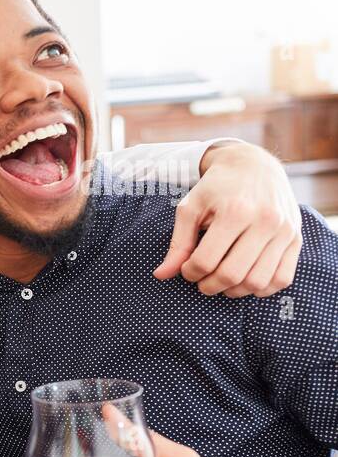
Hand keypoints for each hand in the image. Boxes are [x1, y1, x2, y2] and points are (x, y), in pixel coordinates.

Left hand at [153, 142, 301, 296]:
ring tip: (221, 282)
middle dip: (210, 286)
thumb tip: (161, 275)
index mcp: (235, 211)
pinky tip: (245, 281)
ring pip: (257, 281)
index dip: (190, 273)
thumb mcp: (190, 208)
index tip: (187, 269)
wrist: (253, 165)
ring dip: (234, 291)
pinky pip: (282, 278)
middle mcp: (265, 221)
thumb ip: (177, 244)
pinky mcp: (296, 238)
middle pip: (232, 275)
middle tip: (202, 282)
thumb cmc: (216, 188)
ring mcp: (284, 231)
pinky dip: (262, 288)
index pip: (206, 261)